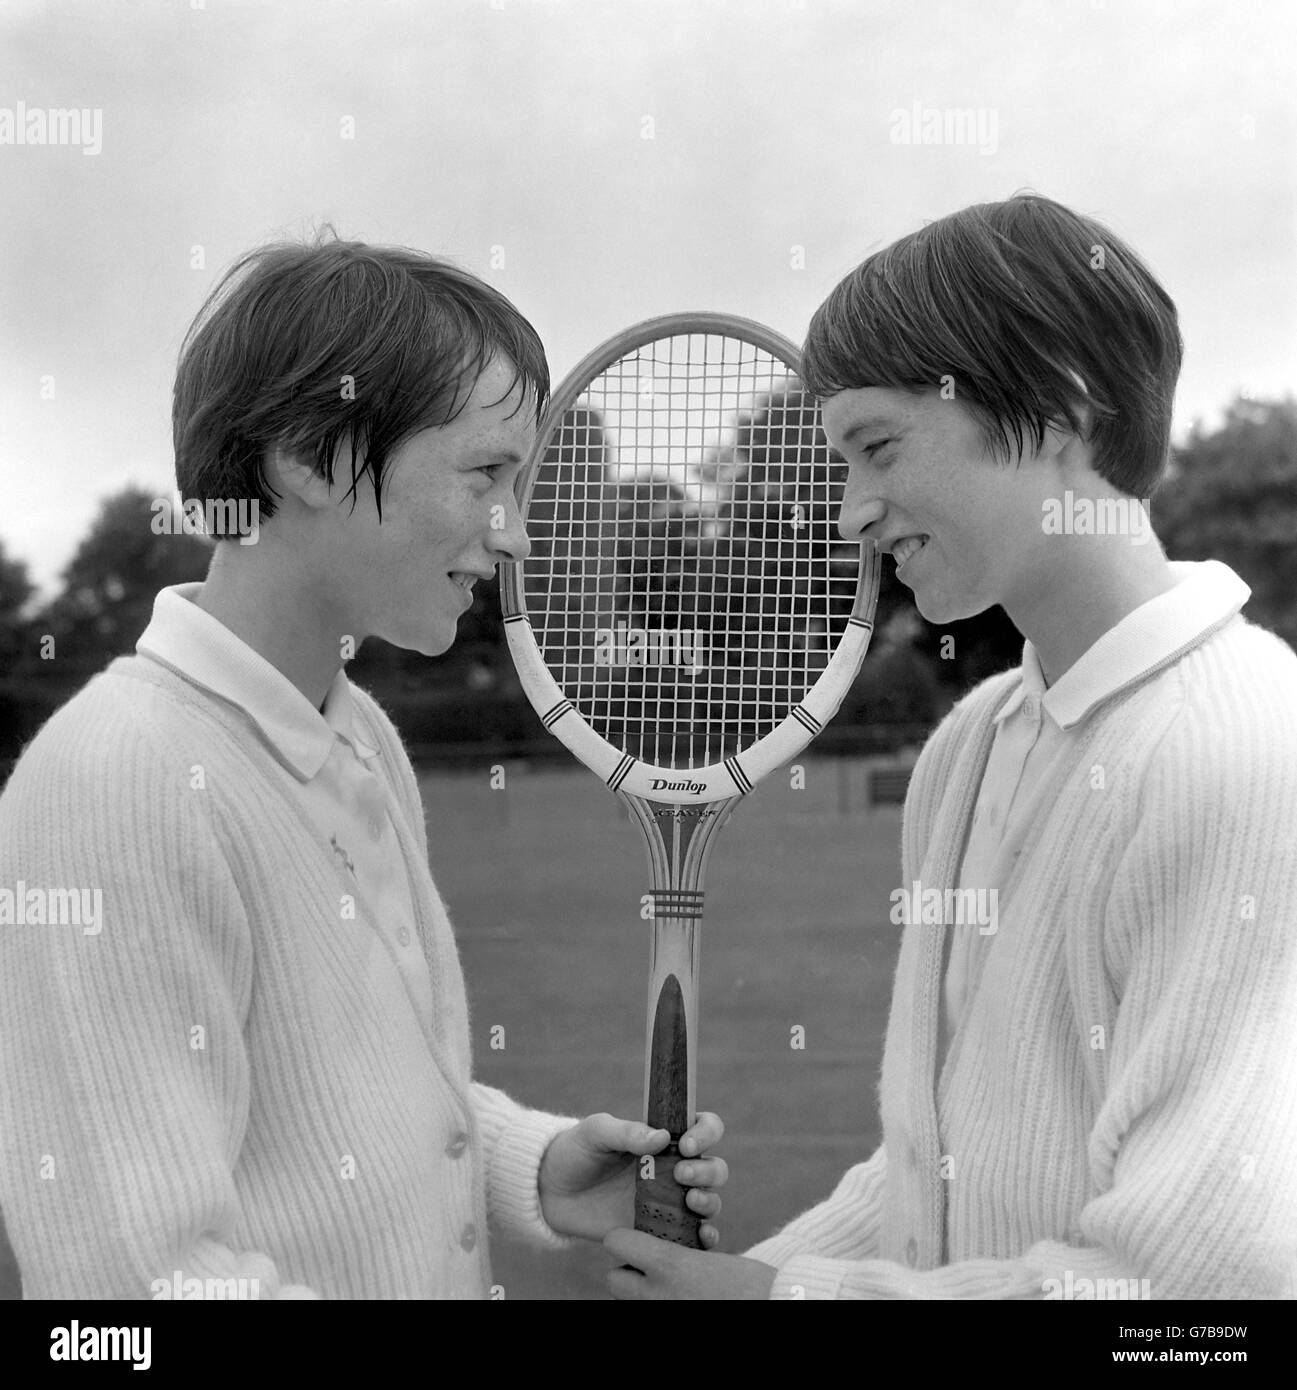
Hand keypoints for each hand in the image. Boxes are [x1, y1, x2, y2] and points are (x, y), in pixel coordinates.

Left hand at [539, 1111, 725, 1241]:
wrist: (550, 1191)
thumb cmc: (576, 1151)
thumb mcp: (596, 1132)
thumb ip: (627, 1132)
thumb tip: (662, 1136)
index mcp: (664, 1138)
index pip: (704, 1127)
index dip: (706, 1133)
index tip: (686, 1144)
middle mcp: (673, 1168)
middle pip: (714, 1168)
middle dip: (707, 1171)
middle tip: (680, 1175)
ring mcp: (668, 1200)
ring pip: (709, 1200)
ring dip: (709, 1201)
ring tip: (690, 1202)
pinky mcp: (658, 1230)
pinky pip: (692, 1235)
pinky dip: (705, 1237)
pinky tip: (702, 1236)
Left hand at [604, 1229, 777, 1298]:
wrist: (772, 1309)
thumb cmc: (749, 1283)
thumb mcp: (710, 1258)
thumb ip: (683, 1251)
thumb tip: (658, 1249)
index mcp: (668, 1265)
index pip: (616, 1242)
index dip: (622, 1236)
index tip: (634, 1234)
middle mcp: (657, 1294)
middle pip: (613, 1279)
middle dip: (625, 1270)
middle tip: (647, 1264)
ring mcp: (663, 1314)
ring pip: (631, 1300)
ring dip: (641, 1290)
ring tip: (666, 1283)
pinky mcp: (673, 1326)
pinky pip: (650, 1311)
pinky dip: (658, 1304)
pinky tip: (680, 1297)